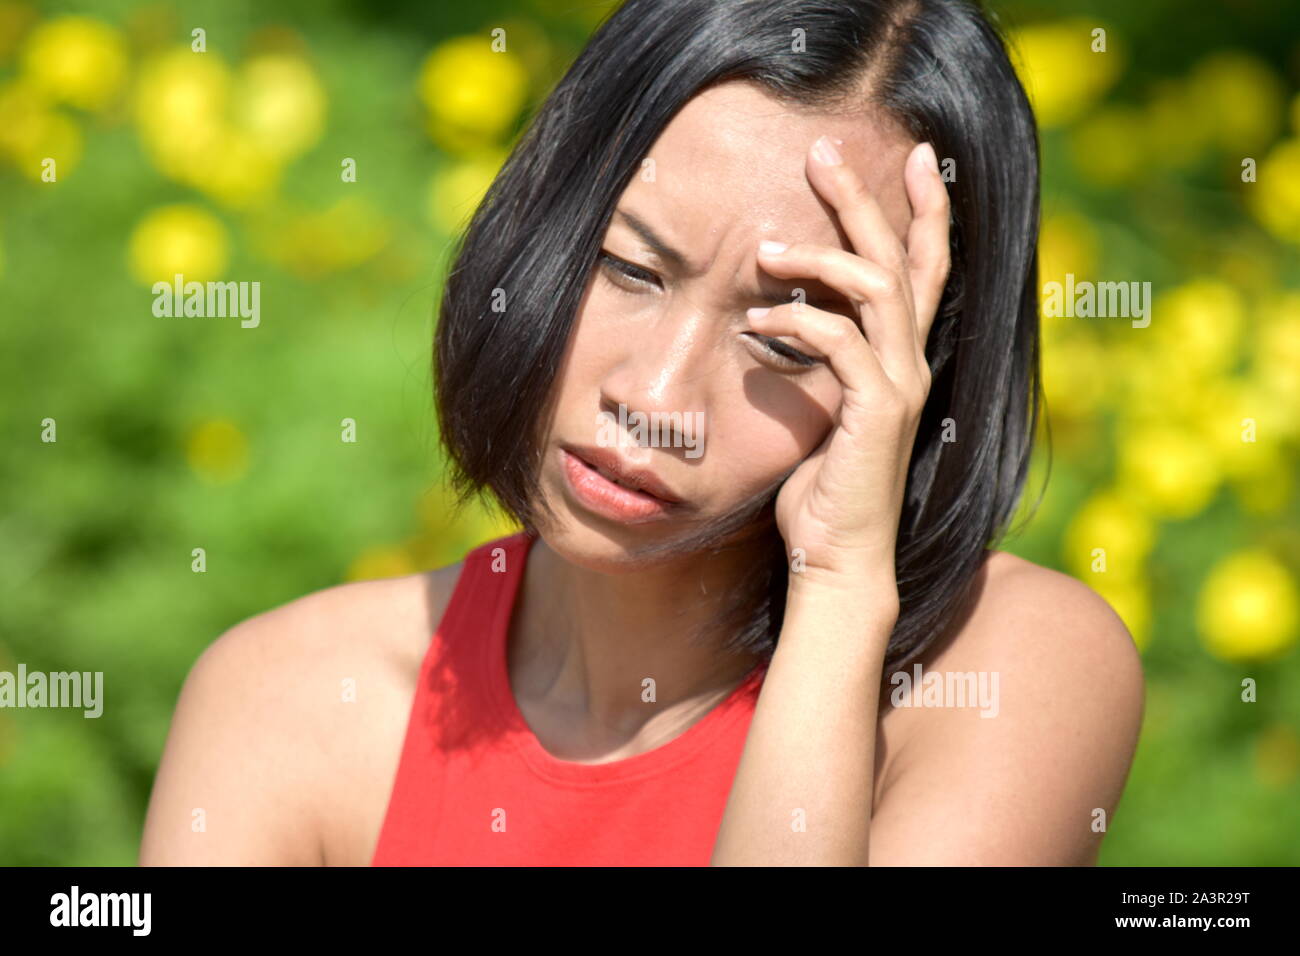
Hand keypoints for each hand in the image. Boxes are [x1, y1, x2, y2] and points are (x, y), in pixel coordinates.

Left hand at [748, 134, 950, 595]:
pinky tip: (758, 322)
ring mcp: (900, 384)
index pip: (925, 271)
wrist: (838, 558)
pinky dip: (796, 321)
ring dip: (819, 257)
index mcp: (902, 359)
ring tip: (766, 249)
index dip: (924, 213)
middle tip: (823, 153)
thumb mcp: (821, 411)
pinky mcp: (877, 410)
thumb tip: (776, 320)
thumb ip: (818, 364)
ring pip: (875, 289)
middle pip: (901, 261)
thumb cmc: (822, 490)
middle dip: (864, 200)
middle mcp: (912, 363)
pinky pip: (839, 340)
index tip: (911, 159)